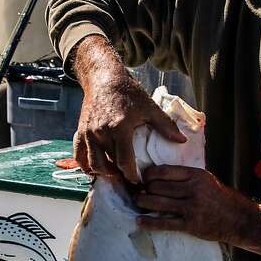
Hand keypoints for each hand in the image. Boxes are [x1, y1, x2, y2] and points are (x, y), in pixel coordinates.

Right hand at [71, 36, 185, 181]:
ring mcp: (88, 133)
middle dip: (118, 177)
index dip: (132, 175)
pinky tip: (96, 169)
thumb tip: (182, 141)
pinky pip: (79, 155)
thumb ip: (165, 126)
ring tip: (115, 175)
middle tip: (128, 181)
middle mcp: (100, 132)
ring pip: (92, 163)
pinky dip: (86, 165)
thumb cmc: (128, 93)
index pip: (124, 161)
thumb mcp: (149, 108)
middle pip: (107, 165)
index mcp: (119, 128)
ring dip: (103, 173)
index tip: (139, 181)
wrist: (104, 79)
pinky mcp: (80, 132)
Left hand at [134, 165, 255, 243]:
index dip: (149, 175)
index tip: (144, 179)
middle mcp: (193, 189)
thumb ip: (186, 177)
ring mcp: (192, 208)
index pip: (163, 171)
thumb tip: (161, 175)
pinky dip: (149, 222)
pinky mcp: (191, 225)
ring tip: (138, 203)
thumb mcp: (207, 180)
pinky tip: (140, 221)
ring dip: (143, 203)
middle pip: (157, 186)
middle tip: (139, 192)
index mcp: (196, 175)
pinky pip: (164, 223)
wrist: (240, 219)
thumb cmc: (221, 198)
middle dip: (144, 189)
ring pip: (157, 203)